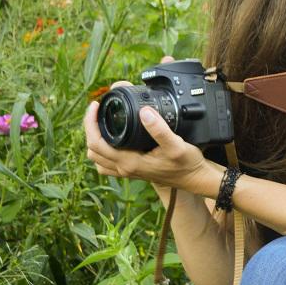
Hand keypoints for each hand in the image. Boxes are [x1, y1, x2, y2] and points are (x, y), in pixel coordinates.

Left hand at [83, 56, 214, 197]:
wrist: (195, 178)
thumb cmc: (187, 164)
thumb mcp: (176, 145)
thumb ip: (159, 129)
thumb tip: (144, 112)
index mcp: (130, 162)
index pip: (96, 143)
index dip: (90, 123)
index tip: (96, 105)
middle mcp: (125, 169)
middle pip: (92, 150)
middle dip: (90, 128)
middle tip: (98, 110)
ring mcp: (128, 172)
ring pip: (98, 159)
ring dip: (95, 140)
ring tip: (101, 122)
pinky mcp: (133, 171)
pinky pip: (108, 164)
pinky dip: (104, 151)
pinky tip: (112, 139)